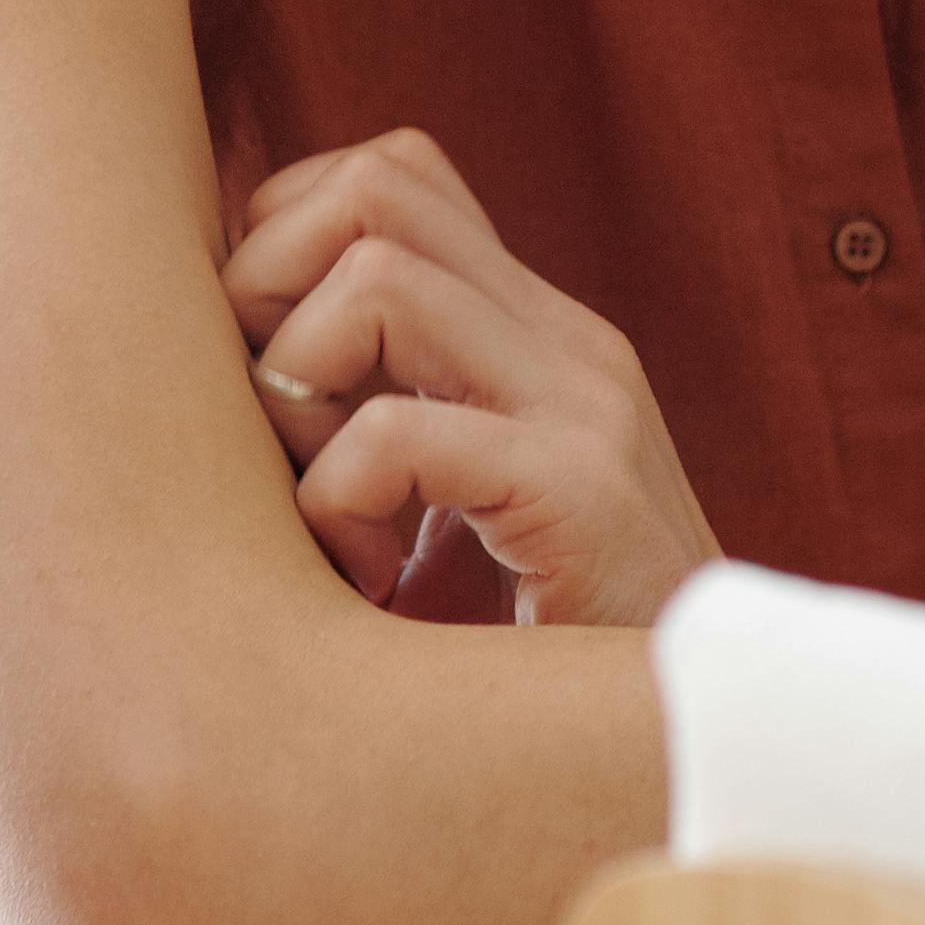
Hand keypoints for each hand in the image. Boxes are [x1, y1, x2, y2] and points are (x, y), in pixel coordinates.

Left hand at [221, 128, 736, 631]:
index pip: (390, 174)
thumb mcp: (465, 511)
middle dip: (268, 287)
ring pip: (376, 279)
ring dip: (297, 386)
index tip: (269, 374)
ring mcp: (583, 407)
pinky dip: (335, 501)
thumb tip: (228, 378)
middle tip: (270, 424)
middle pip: (374, 184)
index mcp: (538, 331)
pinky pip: (394, 433)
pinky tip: (368, 581)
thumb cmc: (547, 659)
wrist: (696, 750)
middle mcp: (568, 343)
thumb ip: (396, 428)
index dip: (286, 245)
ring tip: (319, 502)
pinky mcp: (580, 495)